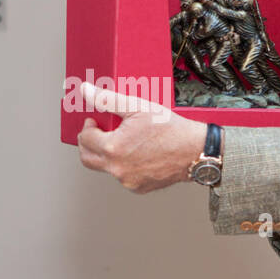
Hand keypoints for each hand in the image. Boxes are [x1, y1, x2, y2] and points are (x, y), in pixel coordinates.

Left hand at [75, 81, 207, 193]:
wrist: (195, 150)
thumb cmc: (170, 128)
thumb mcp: (137, 106)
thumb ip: (108, 99)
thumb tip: (86, 91)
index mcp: (113, 148)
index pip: (84, 139)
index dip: (87, 127)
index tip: (94, 121)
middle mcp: (117, 169)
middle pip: (87, 159)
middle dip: (89, 144)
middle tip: (99, 132)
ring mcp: (128, 181)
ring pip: (106, 168)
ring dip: (108, 154)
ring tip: (124, 140)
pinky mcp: (139, 188)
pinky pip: (123, 176)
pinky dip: (124, 165)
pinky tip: (137, 152)